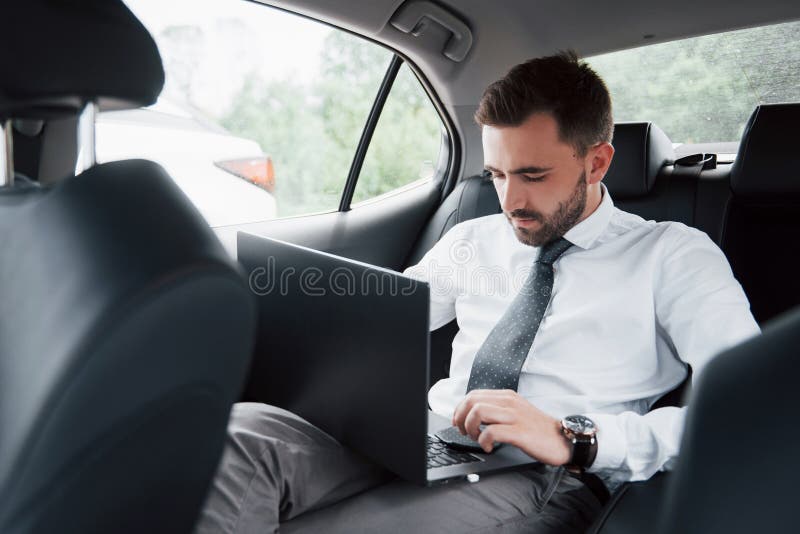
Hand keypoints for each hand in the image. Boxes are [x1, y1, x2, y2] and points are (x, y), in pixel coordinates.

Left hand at [451, 389, 571, 465]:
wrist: (563, 440)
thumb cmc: (538, 430)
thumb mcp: (516, 412)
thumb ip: (498, 410)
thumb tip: (473, 416)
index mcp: (506, 396)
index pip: (473, 394)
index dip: (460, 409)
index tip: (458, 423)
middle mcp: (509, 402)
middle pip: (472, 401)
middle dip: (461, 418)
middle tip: (465, 433)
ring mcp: (514, 416)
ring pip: (478, 412)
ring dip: (471, 428)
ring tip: (477, 439)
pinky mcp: (519, 432)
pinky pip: (492, 432)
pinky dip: (484, 441)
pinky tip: (488, 447)